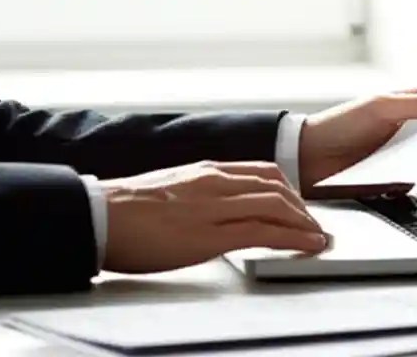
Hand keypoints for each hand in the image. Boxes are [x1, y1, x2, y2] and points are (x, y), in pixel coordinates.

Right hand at [100, 161, 328, 273]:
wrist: (98, 215)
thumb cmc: (124, 210)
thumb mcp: (170, 192)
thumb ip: (196, 195)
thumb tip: (212, 211)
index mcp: (205, 170)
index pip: (262, 171)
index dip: (289, 190)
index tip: (301, 205)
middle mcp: (215, 181)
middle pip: (277, 186)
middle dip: (302, 207)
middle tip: (314, 226)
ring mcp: (214, 206)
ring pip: (276, 206)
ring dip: (304, 223)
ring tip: (317, 239)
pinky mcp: (209, 235)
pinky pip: (264, 232)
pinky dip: (293, 238)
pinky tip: (306, 247)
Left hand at [298, 89, 416, 197]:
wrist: (306, 161)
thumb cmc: (338, 126)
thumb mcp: (379, 108)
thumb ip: (415, 104)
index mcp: (406, 107)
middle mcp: (407, 132)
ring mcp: (401, 157)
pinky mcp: (391, 181)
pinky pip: (414, 184)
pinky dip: (416, 185)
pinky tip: (413, 183)